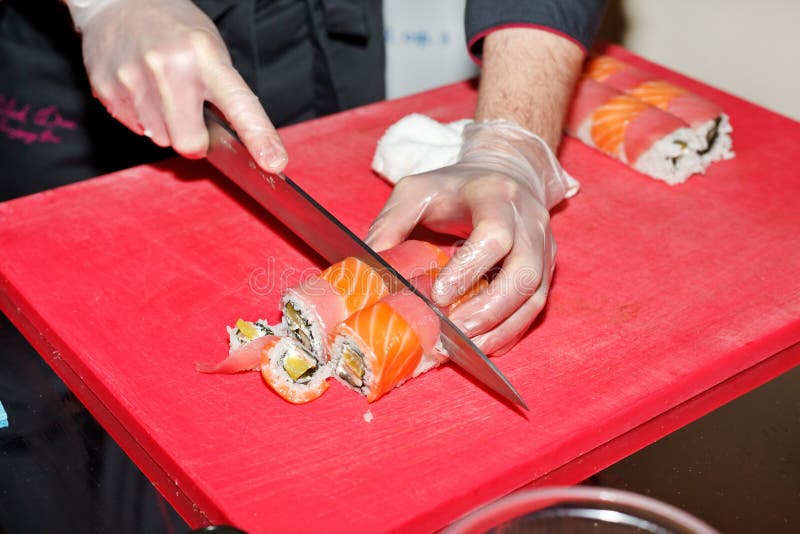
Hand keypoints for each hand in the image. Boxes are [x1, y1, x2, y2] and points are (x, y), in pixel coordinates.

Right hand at [70, 0, 286, 170]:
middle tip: (190, 114)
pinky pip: (137, 129)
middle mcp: (169, 67)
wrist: (117, 1)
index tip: (274, 162)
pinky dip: (143, 118)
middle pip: (190, 143)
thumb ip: (224, 93)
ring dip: (167, 126)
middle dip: (195, 140)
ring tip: (160, 90)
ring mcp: (133, 80)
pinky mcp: (107, 90)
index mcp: (204, 56)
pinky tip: (140, 88)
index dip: (259, 137)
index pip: (239, 104)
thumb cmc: (174, 29)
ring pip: (161, 140)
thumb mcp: (210, 49)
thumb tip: (241, 143)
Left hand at [366, 120, 573, 353]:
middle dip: (489, 310)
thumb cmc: (455, 187)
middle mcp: (530, 221)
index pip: (495, 235)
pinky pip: (536, 306)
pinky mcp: (546, 268)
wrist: (506, 173)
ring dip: (502, 328)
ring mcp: (544, 247)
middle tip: (454, 333)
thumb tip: (367, 265)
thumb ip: (391, 223)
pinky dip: (512, 331)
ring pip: (535, 296)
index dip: (470, 269)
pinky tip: (485, 345)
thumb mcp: (416, 191)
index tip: (440, 297)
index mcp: (497, 197)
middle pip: (524, 273)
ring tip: (468, 348)